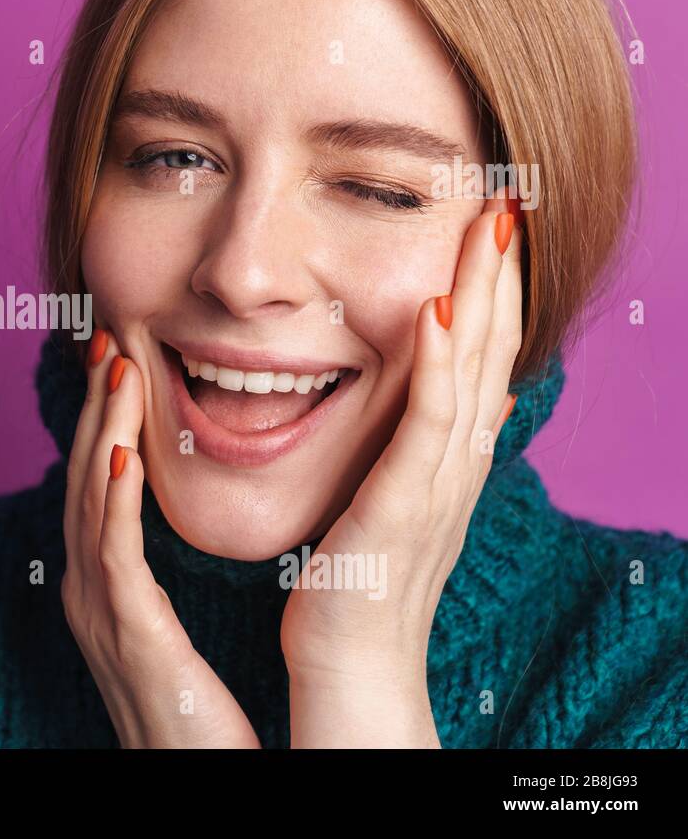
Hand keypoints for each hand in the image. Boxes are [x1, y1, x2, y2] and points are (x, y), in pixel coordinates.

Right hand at [61, 328, 260, 747]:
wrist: (195, 782)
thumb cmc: (196, 714)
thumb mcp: (168, 629)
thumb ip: (155, 576)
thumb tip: (166, 525)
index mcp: (103, 583)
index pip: (95, 480)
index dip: (101, 418)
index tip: (117, 358)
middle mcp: (88, 589)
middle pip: (84, 475)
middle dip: (93, 406)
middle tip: (106, 339)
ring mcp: (100, 612)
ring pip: (92, 500)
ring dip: (102, 431)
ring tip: (116, 371)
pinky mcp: (129, 635)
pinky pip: (115, 555)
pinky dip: (113, 500)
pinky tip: (121, 454)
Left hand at [279, 195, 522, 746]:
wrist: (350, 659)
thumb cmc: (366, 580)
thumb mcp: (406, 497)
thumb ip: (436, 443)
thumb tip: (480, 397)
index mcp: (451, 454)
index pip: (483, 352)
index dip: (494, 287)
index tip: (492, 221)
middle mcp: (457, 462)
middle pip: (491, 349)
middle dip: (499, 273)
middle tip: (507, 198)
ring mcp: (437, 484)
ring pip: (472, 374)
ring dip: (482, 297)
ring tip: (489, 228)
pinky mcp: (403, 508)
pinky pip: (427, 429)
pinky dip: (439, 370)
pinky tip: (437, 315)